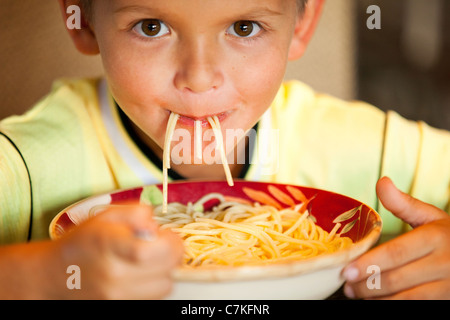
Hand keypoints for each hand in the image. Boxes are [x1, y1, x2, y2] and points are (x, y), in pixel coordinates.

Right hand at [54, 203, 183, 298]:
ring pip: (164, 287)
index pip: (159, 251)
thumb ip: (136, 213)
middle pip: (167, 270)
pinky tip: (142, 273)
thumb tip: (156, 226)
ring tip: (152, 260)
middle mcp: (115, 275)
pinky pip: (153, 297)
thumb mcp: (106, 216)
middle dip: (172, 254)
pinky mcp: (120, 306)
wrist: (57, 274)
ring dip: (164, 272)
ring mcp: (117, 296)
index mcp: (111, 246)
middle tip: (162, 245)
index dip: (172, 242)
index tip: (167, 235)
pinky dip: (154, 284)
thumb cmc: (83, 242)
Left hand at [342, 176, 449, 298]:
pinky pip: (417, 306)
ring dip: (378, 299)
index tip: (347, 270)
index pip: (397, 253)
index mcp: (435, 238)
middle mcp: (444, 264)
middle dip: (367, 285)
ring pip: (406, 298)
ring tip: (356, 294)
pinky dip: (393, 305)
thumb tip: (382, 182)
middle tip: (346, 286)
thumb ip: (403, 203)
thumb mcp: (430, 216)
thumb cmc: (447, 235)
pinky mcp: (447, 300)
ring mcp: (448, 287)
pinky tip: (377, 301)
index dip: (370, 263)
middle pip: (397, 279)